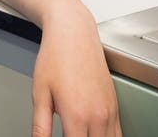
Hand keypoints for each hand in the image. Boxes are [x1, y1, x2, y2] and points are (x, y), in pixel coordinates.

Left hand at [33, 0, 121, 135]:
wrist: (73, 31)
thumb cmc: (55, 55)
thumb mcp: (39, 92)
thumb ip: (40, 126)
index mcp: (77, 116)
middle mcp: (98, 116)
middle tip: (68, 133)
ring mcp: (110, 111)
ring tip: (78, 133)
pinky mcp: (115, 105)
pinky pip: (117, 134)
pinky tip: (92, 134)